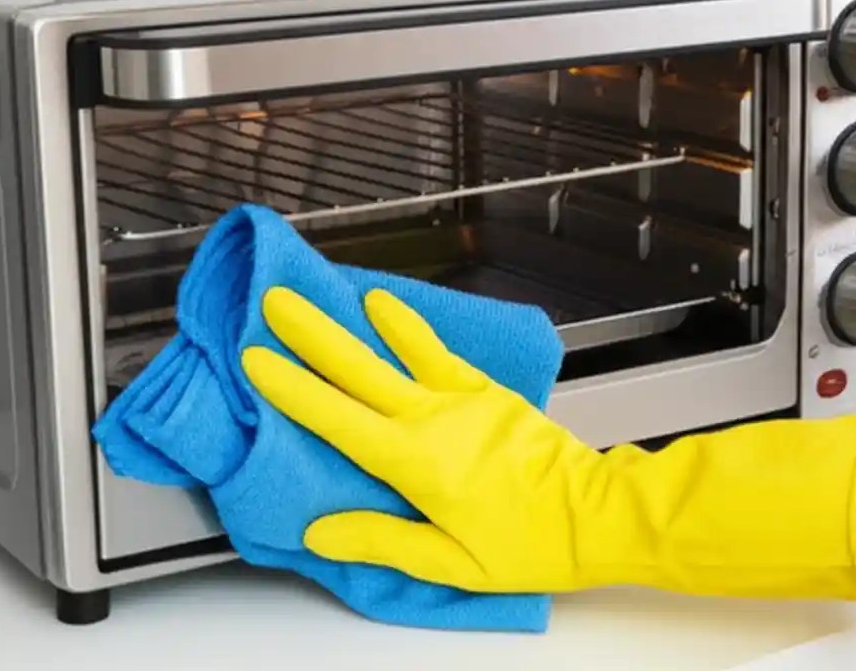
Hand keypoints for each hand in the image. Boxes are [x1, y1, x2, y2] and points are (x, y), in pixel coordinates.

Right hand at [241, 287, 635, 592]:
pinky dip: (408, 327)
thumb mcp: (450, 563)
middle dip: (311, 335)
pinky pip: (437, 351)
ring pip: (392, 353)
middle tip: (273, 302)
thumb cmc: (529, 544)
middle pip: (358, 371)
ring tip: (316, 293)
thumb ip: (382, 540)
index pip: (338, 419)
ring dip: (350, 322)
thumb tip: (322, 532)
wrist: (597, 515)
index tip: (257, 360)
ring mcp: (461, 399)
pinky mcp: (486, 391)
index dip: (293, 389)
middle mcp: (433, 420)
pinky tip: (383, 305)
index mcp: (415, 463)